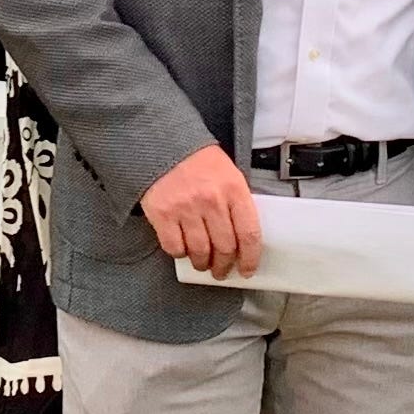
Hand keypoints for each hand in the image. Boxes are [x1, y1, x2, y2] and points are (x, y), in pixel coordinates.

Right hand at [140, 145, 262, 278]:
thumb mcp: (229, 174)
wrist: (164, 143)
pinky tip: (183, 249)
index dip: (250, 258)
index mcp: (233, 189)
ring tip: (202, 263)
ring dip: (203, 263)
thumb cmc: (198, 160)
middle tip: (222, 270)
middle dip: (224, 265)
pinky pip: (175, 247)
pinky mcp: (163, 214)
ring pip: (200, 252)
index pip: (249, 234)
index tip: (247, 269)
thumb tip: (243, 237)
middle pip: (225, 247)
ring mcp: (186, 208)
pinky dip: (180, 253)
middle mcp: (211, 200)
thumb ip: (237, 203)